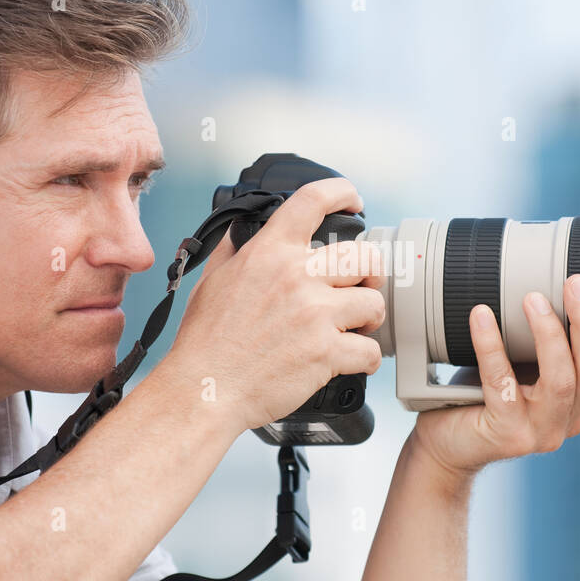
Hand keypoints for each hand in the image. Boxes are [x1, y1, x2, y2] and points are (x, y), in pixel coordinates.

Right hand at [162, 178, 387, 433]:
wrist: (205, 388)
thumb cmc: (206, 341)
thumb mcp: (214, 279)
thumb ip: (237, 249)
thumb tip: (246, 230)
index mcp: (270, 252)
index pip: (313, 200)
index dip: (342, 192)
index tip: (354, 200)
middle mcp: (296, 276)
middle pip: (365, 256)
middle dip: (370, 273)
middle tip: (363, 286)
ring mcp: (315, 314)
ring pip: (374, 302)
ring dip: (371, 318)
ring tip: (358, 328)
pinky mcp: (326, 352)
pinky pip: (370, 350)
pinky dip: (367, 359)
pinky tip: (354, 360)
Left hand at [411, 273, 579, 480]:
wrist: (450, 443)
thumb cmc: (489, 396)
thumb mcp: (528, 368)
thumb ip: (548, 343)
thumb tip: (553, 281)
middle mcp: (569, 419)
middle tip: (576, 283)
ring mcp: (540, 431)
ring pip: (559, 381)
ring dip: (549, 335)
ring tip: (532, 298)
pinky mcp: (506, 434)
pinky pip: (502, 385)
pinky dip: (491, 346)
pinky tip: (482, 317)